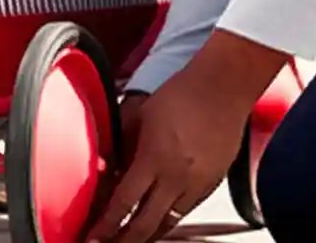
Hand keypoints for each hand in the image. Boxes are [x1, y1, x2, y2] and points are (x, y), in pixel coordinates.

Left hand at [87, 31, 288, 242]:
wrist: (223, 88)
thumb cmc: (181, 94)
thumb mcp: (138, 116)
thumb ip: (120, 146)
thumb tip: (105, 170)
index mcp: (154, 158)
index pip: (123, 203)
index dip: (105, 226)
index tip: (92, 238)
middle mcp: (177, 177)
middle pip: (146, 225)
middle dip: (123, 242)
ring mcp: (198, 184)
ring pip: (167, 224)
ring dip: (145, 235)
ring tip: (128, 239)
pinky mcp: (212, 184)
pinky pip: (184, 212)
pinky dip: (167, 220)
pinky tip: (154, 221)